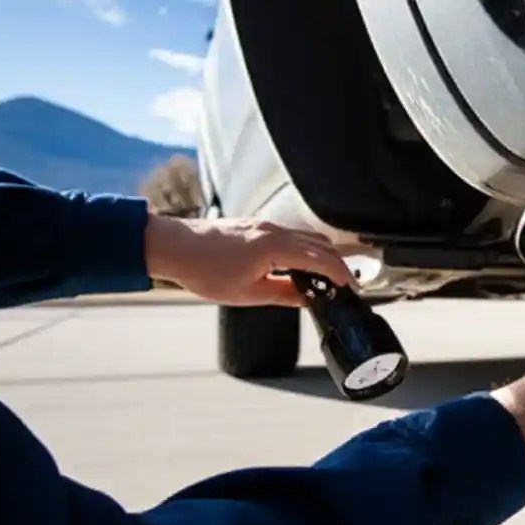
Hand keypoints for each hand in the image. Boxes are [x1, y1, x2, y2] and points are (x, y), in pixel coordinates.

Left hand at [143, 216, 354, 305]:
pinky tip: (302, 266)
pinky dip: (305, 249)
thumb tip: (305, 298)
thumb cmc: (203, 269)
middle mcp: (273, 231)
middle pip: (319, 245)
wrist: (173, 247)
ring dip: (322, 255)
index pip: (319, 259)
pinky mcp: (257, 226)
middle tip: (345, 284)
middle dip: (336, 264)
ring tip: (327, 277)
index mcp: (273, 247)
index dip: (339, 274)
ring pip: (306, 237)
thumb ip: (283, 295)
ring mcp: (265, 225)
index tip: (350, 287)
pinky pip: (292, 235)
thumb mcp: (247, 293)